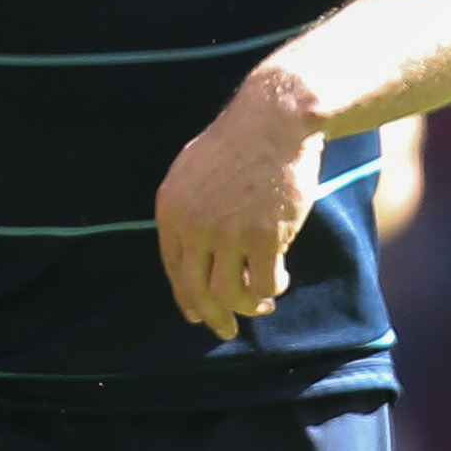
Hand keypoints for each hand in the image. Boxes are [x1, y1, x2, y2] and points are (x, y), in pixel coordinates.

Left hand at [154, 76, 324, 341]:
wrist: (275, 120)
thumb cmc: (239, 142)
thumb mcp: (192, 172)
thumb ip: (187, 211)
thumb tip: (192, 252)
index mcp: (171, 211)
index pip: (174, 272)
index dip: (189, 299)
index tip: (200, 313)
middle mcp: (193, 226)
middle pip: (197, 291)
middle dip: (213, 318)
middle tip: (227, 330)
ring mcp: (228, 232)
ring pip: (230, 294)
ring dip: (247, 308)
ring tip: (262, 306)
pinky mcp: (265, 235)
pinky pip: (264, 282)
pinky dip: (271, 288)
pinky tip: (279, 282)